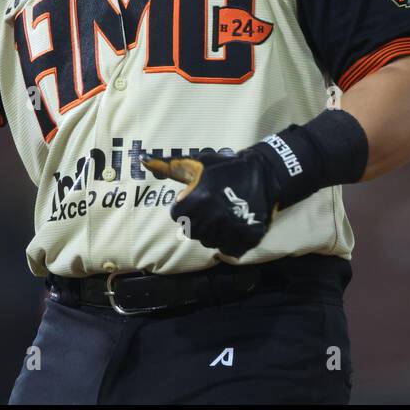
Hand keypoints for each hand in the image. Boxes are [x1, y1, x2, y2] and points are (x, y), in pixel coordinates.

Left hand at [143, 149, 283, 256]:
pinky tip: (234, 225)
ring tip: (223, 216)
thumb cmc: (226, 168)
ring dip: (213, 232)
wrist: (265, 175)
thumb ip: (171, 167)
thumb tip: (143, 159)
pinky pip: (228, 249)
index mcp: (198, 200)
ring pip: (209, 242)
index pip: (177, 216)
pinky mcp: (246, 239)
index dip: (185, 208)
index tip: (197, 201)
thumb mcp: (198, 164)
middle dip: (198, 221)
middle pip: (192, 231)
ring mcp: (230, 230)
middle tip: (211, 208)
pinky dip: (229, 241)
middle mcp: (213, 217)